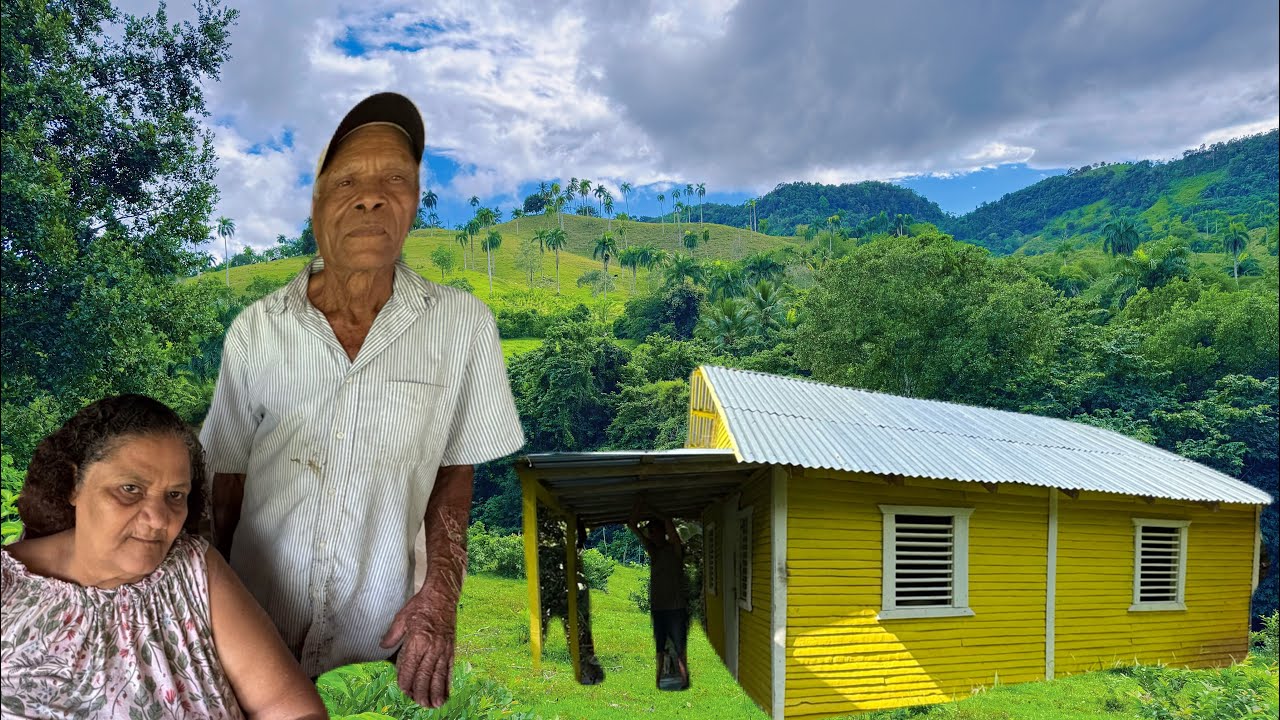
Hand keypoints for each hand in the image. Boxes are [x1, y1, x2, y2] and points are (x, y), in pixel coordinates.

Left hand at [379, 592, 457, 707]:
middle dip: (421, 692)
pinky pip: (449, 668)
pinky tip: (446, 690)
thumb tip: (382, 646)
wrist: (442, 595)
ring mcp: (443, 648)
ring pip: (438, 675)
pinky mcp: (451, 648)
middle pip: (425, 675)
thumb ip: (392, 635)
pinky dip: (447, 681)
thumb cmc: (421, 605)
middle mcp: (432, 647)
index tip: (403, 690)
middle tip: (419, 703)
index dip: (406, 681)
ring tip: (434, 704)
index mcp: (418, 640)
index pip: (410, 667)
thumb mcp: (402, 617)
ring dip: (436, 691)